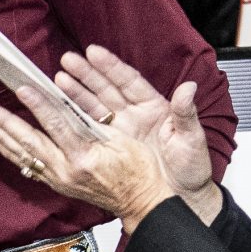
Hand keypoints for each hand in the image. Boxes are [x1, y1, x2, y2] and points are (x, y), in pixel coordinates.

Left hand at [0, 83, 176, 228]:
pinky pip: (29, 167)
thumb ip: (94, 125)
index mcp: (84, 157)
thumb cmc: (139, 170)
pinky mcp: (59, 185)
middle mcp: (66, 171)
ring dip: (3, 138)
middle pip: (30, 143)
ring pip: (25, 156)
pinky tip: (0, 144)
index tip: (22, 88)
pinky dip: (13, 154)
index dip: (38, 105)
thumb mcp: (122, 141)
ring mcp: (60, 180)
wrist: (142, 203)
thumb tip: (70, 105)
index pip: (55, 125)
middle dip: (6, 124)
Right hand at [54, 45, 214, 199]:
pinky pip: (90, 128)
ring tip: (58, 79)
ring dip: (77, 92)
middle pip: (107, 89)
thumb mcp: (192, 141)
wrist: (181, 198)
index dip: (111, 67)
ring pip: (95, 106)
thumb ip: (186, 114)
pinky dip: (76, 117)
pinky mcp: (111, 146)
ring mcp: (121, 130)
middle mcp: (135, 115)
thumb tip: (189, 89)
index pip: (130, 81)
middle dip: (86, 74)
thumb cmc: (191, 169)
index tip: (94, 53)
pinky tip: (61, 107)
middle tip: (68, 60)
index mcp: (155, 108)